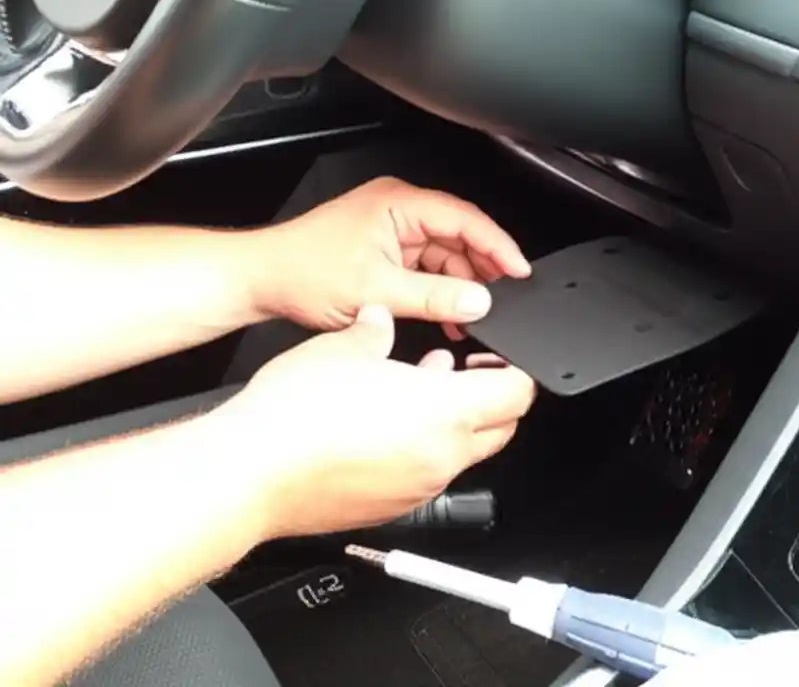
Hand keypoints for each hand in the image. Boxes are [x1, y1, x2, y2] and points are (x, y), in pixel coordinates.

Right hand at [212, 305, 536, 538]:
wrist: (250, 473)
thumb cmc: (295, 415)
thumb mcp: (343, 346)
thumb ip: (376, 330)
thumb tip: (381, 321)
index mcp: (447, 411)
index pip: (518, 393)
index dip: (515, 370)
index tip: (497, 359)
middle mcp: (442, 456)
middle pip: (502, 429)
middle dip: (493, 399)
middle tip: (469, 373)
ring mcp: (419, 488)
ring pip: (463, 454)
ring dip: (455, 423)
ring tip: (421, 390)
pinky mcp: (391, 508)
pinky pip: (426, 476)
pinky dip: (423, 450)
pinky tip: (388, 426)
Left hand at [253, 177, 531, 338]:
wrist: (263, 279)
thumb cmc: (303, 271)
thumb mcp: (377, 292)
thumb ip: (435, 298)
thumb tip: (480, 301)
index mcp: (399, 203)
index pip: (466, 219)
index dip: (498, 245)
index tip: (520, 270)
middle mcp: (399, 209)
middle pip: (459, 236)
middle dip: (481, 270)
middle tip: (503, 300)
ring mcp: (393, 228)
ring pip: (446, 255)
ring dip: (460, 286)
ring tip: (471, 318)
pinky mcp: (387, 248)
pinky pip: (427, 266)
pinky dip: (440, 290)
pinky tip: (449, 315)